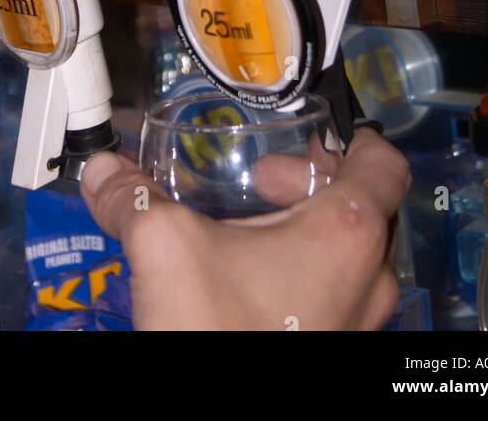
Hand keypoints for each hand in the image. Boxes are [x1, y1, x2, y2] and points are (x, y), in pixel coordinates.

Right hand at [81, 128, 408, 331]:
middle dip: (311, 184)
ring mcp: (358, 324)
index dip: (350, 137)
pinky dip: (304, 274)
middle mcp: (369, 280)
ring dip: (307, 230)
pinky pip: (336, 296)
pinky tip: (246, 280)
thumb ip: (133, 197)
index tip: (310, 137)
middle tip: (261, 184)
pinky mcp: (335, 351)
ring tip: (247, 231)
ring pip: (351, 256)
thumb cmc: (218, 331)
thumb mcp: (164, 247)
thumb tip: (104, 171)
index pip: (383, 164)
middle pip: (366, 206)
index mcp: (348, 234)